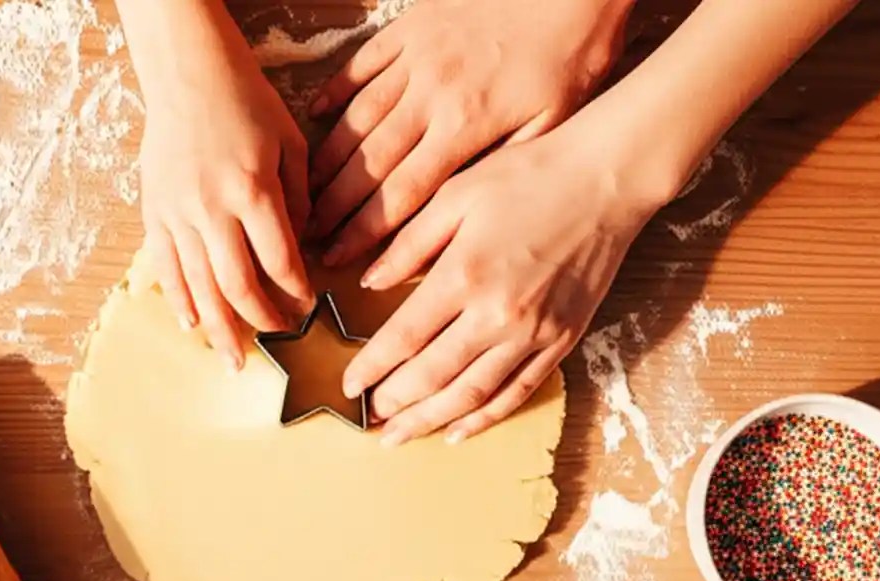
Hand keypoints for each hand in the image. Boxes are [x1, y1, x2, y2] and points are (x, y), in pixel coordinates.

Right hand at [137, 16, 312, 370]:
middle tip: (280, 336)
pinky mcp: (154, 212)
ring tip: (233, 360)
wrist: (188, 74)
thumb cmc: (247, 103)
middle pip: (239, 285)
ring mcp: (178, 214)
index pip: (280, 261)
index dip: (297, 291)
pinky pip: (165, 267)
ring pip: (199, 287)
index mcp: (253, 191)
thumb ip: (300, 198)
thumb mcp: (290, 143)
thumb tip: (302, 247)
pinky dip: (178, 300)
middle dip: (263, 320)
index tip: (308, 305)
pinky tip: (191, 325)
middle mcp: (212, 209)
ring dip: (219, 330)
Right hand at [305, 0, 632, 266]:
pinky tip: (318, 115)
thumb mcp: (553, 122)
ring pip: (358, 117)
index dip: (365, 230)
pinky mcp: (412, 26)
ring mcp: (416, 58)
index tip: (338, 256)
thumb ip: (503, 166)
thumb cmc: (572, 53)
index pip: (403, 194)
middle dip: (335, 205)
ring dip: (328, 159)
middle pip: (370, 163)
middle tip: (309, 234)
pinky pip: (362, 62)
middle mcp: (430, 95)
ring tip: (306, 191)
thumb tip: (462, 209)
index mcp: (465, 126)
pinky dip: (337, 90)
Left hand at [341, 121, 669, 445]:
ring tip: (399, 437)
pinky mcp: (562, 340)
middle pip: (432, 376)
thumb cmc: (528, 176)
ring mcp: (533, 333)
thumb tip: (366, 282)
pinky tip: (457, 431)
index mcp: (462, 275)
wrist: (606, 180)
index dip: (370, 368)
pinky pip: (517, 392)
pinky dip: (484, 418)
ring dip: (430, 422)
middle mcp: (497, 314)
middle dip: (393, 403)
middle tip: (367, 418)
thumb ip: (407, 244)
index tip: (348, 386)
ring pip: (471, 394)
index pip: (403, 338)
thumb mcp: (455, 196)